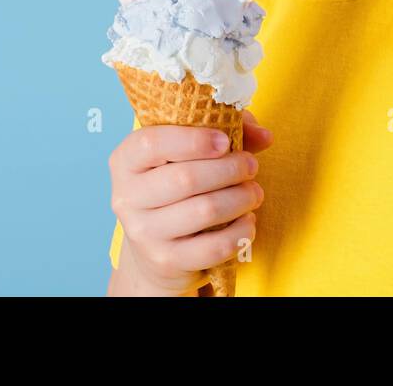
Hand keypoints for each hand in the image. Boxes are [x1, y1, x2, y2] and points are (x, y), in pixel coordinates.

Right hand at [109, 110, 272, 295]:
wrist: (158, 247)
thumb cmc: (179, 185)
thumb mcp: (194, 152)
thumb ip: (229, 132)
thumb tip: (265, 136)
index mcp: (126, 160)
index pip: (151, 143)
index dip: (193, 140)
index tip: (225, 141)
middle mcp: (126, 197)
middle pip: (185, 178)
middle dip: (229, 169)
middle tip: (252, 166)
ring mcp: (143, 233)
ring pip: (204, 210)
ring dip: (240, 198)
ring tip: (254, 192)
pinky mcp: (166, 261)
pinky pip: (213, 247)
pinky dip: (240, 232)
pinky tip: (247, 221)